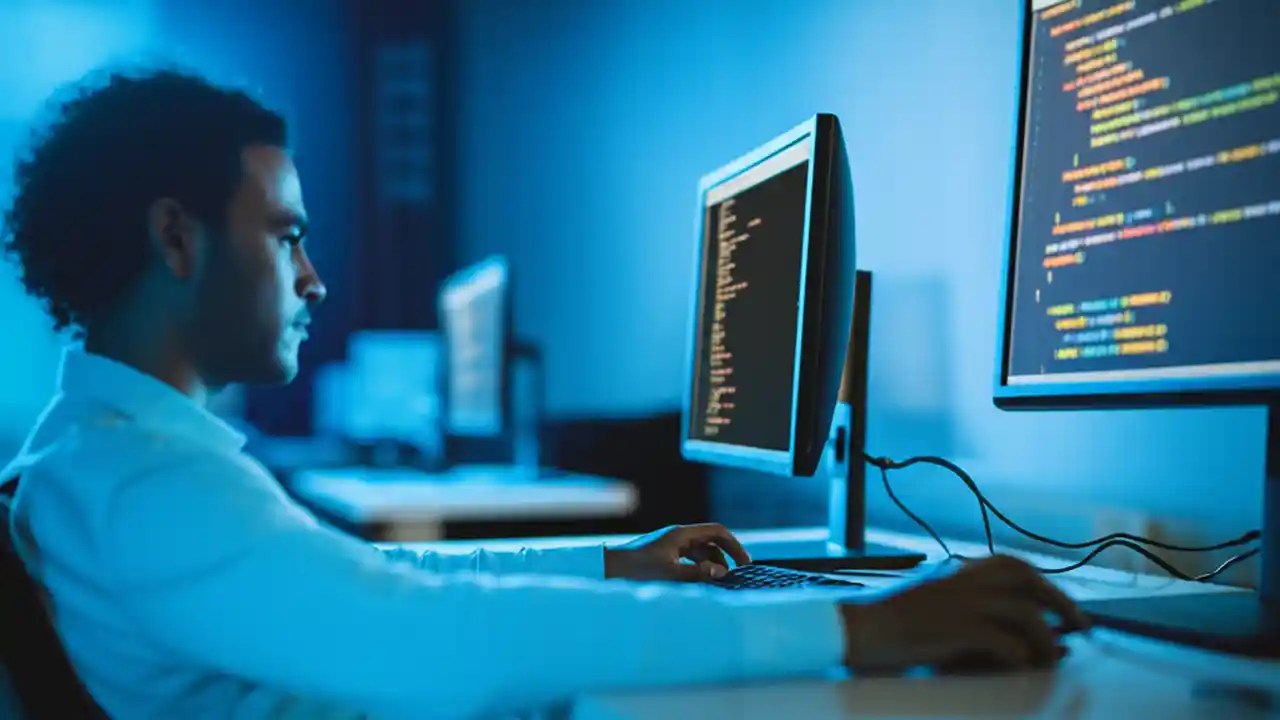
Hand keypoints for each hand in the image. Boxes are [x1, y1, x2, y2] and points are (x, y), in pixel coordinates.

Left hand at [604, 523, 751, 581]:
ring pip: (700, 551)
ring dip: (713, 564)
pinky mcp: (663, 555)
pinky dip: (700, 568)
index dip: (734, 545)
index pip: (717, 531)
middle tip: (737, 576)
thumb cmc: (636, 569)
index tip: (745, 564)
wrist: (608, 568)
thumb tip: (722, 572)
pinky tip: (701, 582)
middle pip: (711, 541)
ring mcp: (670, 545)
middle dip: (726, 557)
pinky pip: (690, 559)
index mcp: (681, 534)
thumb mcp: (669, 573)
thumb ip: (697, 573)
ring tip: (721, 582)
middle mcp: (677, 536)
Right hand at [840, 555, 1089, 672]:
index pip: (1013, 567)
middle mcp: (962, 580)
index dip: (1046, 587)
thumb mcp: (933, 612)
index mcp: (957, 573)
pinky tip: (1020, 668)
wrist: (853, 630)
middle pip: (1027, 578)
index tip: (1066, 609)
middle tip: (1081, 627)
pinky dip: (1019, 657)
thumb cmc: (890, 627)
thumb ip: (974, 619)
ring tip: (1052, 658)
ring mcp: (958, 601)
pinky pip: (1003, 642)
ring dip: (1045, 636)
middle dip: (1060, 601)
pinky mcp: (953, 627)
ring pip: (1024, 610)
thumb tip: (1024, 638)